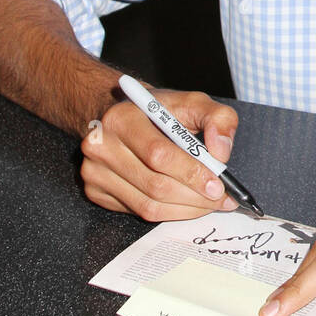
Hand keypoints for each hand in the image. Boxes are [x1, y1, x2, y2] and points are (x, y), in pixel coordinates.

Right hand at [79, 87, 239, 220]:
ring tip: (209, 203)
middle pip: (155, 185)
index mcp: (122, 118)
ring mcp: (94, 171)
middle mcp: (101, 145)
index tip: (218, 185)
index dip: (191, 173)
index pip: (158, 154)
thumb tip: (221, 152)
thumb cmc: (159, 111)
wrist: (123, 116)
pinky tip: (186, 203)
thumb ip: (218, 119)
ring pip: (148, 205)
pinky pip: (139, 212)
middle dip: (195, 197)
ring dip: (186, 210)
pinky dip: (169, 213)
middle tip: (222, 200)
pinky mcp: (95, 191)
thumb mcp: (193, 102)